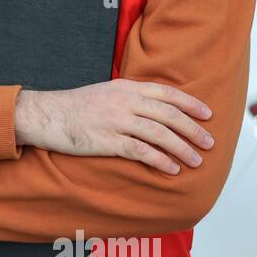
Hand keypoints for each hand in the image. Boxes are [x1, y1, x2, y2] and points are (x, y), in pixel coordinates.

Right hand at [14, 80, 215, 174]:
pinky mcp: (107, 141)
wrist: (46, 115)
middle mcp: (125, 102)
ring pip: (159, 134)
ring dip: (182, 148)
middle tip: (209, 142)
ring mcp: (116, 121)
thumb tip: (153, 107)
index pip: (167, 94)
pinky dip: (160, 160)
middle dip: (192, 129)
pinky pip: (141, 151)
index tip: (207, 114)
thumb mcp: (105, 92)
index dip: (190, 104)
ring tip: (196, 161)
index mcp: (126, 88)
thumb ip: (129, 96)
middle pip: (169, 115)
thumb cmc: (75, 106)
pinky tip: (172, 169)